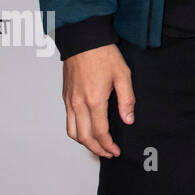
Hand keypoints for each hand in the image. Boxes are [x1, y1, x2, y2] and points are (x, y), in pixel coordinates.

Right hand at [62, 44, 134, 158]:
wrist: (84, 40)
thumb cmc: (104, 55)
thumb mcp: (123, 75)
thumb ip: (127, 100)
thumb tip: (129, 120)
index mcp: (94, 100)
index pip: (100, 132)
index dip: (108, 145)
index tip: (116, 151)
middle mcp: (78, 103)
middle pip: (83, 137)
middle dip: (96, 149)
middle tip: (108, 154)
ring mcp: (69, 100)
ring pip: (72, 132)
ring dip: (84, 143)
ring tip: (97, 147)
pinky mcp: (65, 96)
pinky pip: (68, 121)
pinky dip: (76, 132)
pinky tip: (87, 131)